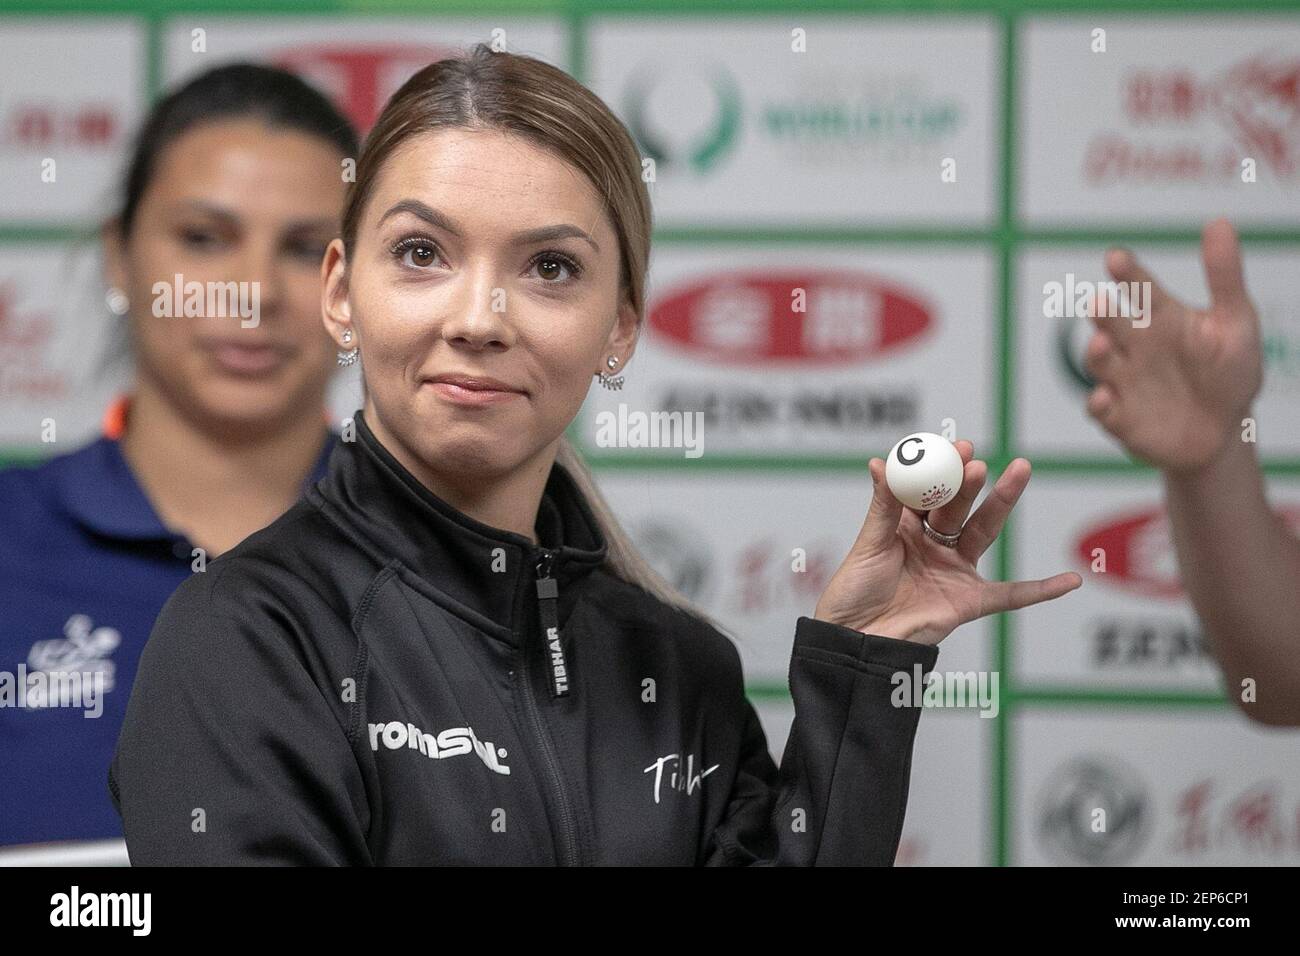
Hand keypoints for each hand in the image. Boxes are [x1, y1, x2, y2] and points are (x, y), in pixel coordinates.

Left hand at [813, 442, 1081, 645]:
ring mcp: (954, 571)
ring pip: (983, 531)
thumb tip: (878, 462)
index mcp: (906, 526)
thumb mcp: (869, 543)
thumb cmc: (854, 591)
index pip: (931, 490)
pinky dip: (1041, 591)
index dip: (944, 469)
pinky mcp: (969, 602)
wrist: (856, 640)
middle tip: (978, 461)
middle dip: (971, 481)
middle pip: (959, 506)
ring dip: (1002, 503)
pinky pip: (1010, 596)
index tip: (959, 447)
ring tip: (1019, 471)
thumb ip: (882, 506)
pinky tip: (1070, 580)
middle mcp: (934, 544)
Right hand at [1085, 217, 1263, 473]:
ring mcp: (1123, 380)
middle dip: (1104, 314)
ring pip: (1099, 362)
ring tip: (1102, 343)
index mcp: (1162, 319)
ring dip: (1095, 353)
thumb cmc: (1229, 373)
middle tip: (1101, 302)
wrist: (1224, 435)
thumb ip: (1224, 276)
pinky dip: (1098, 402)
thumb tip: (1219, 221)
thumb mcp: (1236, 324)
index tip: (1115, 257)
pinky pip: (1100, 408)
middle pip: (1112, 323)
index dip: (1127, 272)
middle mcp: (1135, 346)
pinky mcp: (1117, 416)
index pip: (1140, 289)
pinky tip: (1105, 396)